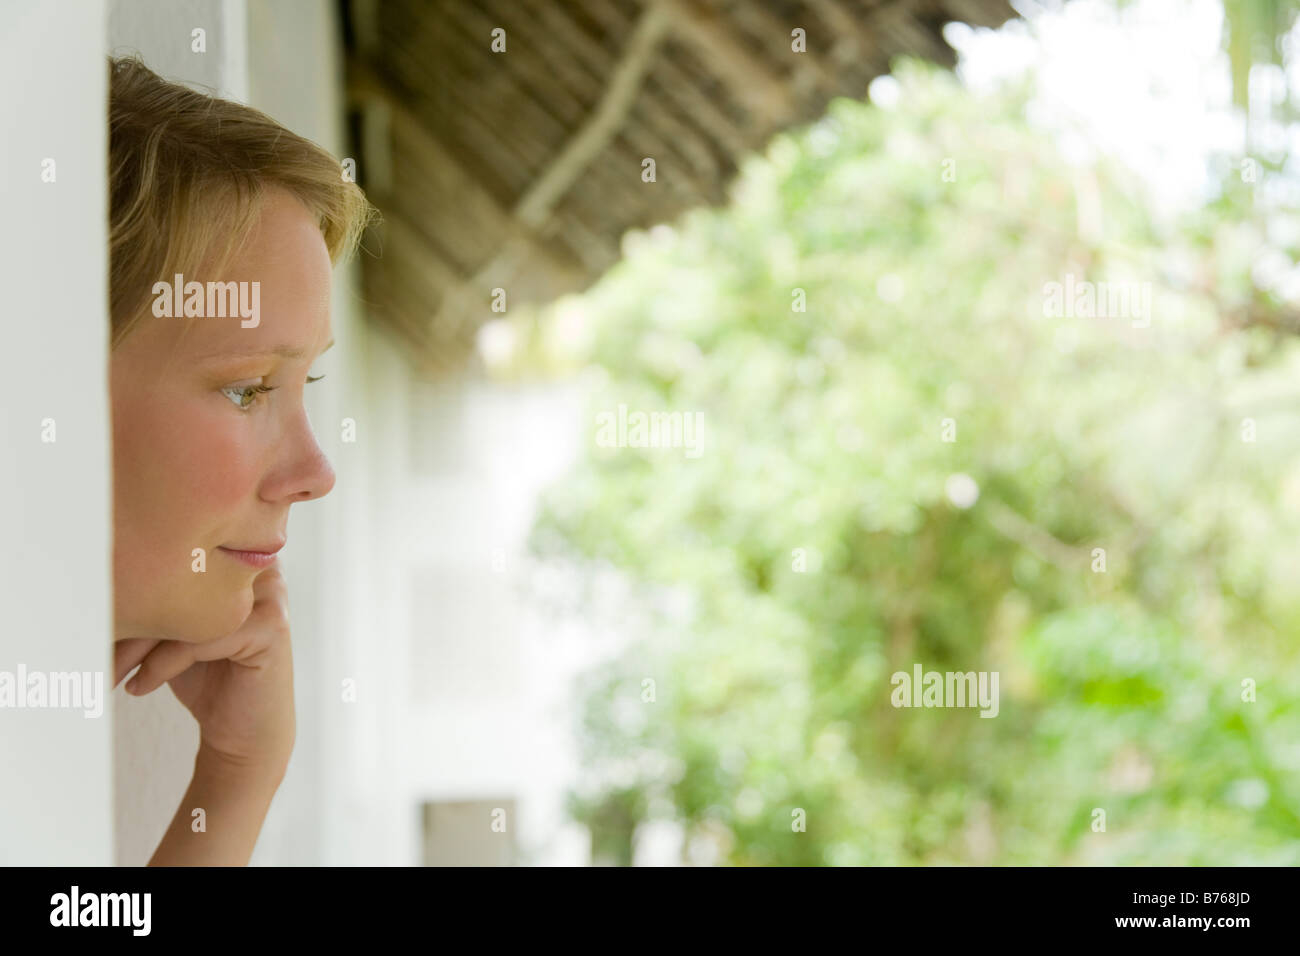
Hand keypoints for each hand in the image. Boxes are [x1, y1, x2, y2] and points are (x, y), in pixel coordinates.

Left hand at [113, 562, 295, 776]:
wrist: (244, 728)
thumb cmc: (206, 675)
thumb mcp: (170, 630)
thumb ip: (151, 601)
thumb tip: (95, 584)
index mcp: (232, 555)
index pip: (168, 560)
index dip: (128, 590)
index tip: (93, 622)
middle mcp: (256, 566)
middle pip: (177, 580)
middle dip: (131, 620)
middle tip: (97, 653)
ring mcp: (270, 594)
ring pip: (186, 608)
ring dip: (139, 646)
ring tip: (114, 673)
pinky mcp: (272, 626)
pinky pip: (201, 638)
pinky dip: (161, 665)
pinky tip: (141, 686)